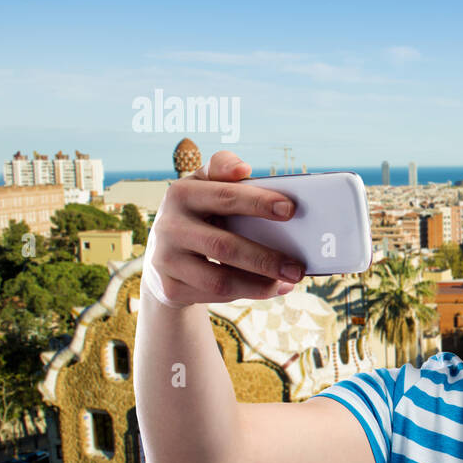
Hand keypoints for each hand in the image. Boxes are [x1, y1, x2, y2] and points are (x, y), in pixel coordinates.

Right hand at [143, 150, 302, 307]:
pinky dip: (248, 293)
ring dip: (260, 284)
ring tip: (288, 281)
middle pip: (224, 246)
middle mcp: (169, 227)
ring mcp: (167, 260)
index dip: (258, 202)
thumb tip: (242, 168)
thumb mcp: (205, 186)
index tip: (290, 210)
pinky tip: (271, 288)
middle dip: (265, 259)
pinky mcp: (171, 288)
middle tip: (297, 267)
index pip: (225, 196)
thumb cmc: (199, 213)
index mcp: (182, 194)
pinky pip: (216, 294)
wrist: (165, 255)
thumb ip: (223, 167)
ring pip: (220, 280)